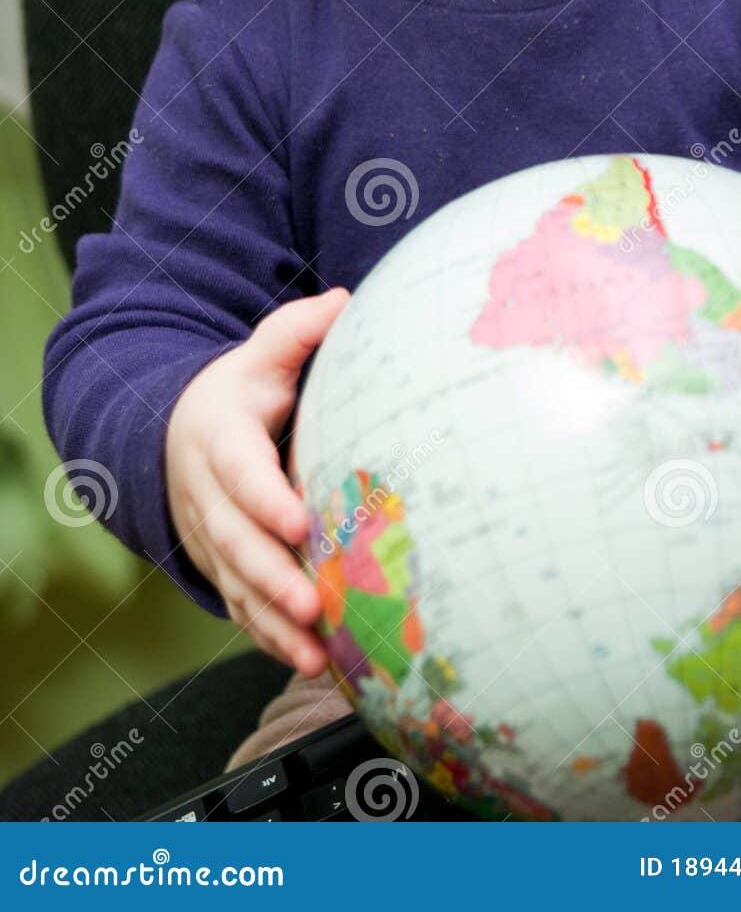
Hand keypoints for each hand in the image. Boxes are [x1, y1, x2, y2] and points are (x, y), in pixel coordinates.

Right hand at [165, 287, 349, 672]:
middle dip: (270, 577)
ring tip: (317, 653)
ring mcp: (208, 536)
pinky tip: (309, 661)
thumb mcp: (259, 355)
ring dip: (273, 622)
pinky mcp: (219, 566)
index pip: (239, 472)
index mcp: (218, 439)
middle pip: (232, 542)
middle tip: (312, 604)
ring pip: (234, 585)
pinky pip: (240, 608)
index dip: (264, 498)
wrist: (175, 432)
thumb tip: (343, 301)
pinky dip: (268, 637)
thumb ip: (296, 331)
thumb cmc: (237, 393)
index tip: (300, 522)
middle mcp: (205, 495)